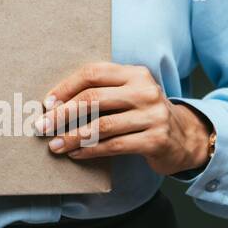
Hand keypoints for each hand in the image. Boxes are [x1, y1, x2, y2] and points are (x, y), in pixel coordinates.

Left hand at [37, 61, 213, 176]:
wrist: (185, 137)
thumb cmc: (143, 114)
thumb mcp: (128, 94)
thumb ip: (101, 92)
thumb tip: (54, 105)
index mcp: (135, 73)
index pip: (93, 73)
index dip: (65, 88)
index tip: (46, 104)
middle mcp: (145, 91)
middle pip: (93, 99)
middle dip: (62, 114)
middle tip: (42, 127)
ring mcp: (153, 116)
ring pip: (101, 126)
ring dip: (72, 137)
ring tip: (54, 145)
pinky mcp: (156, 140)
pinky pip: (115, 145)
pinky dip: (90, 150)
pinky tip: (75, 154)